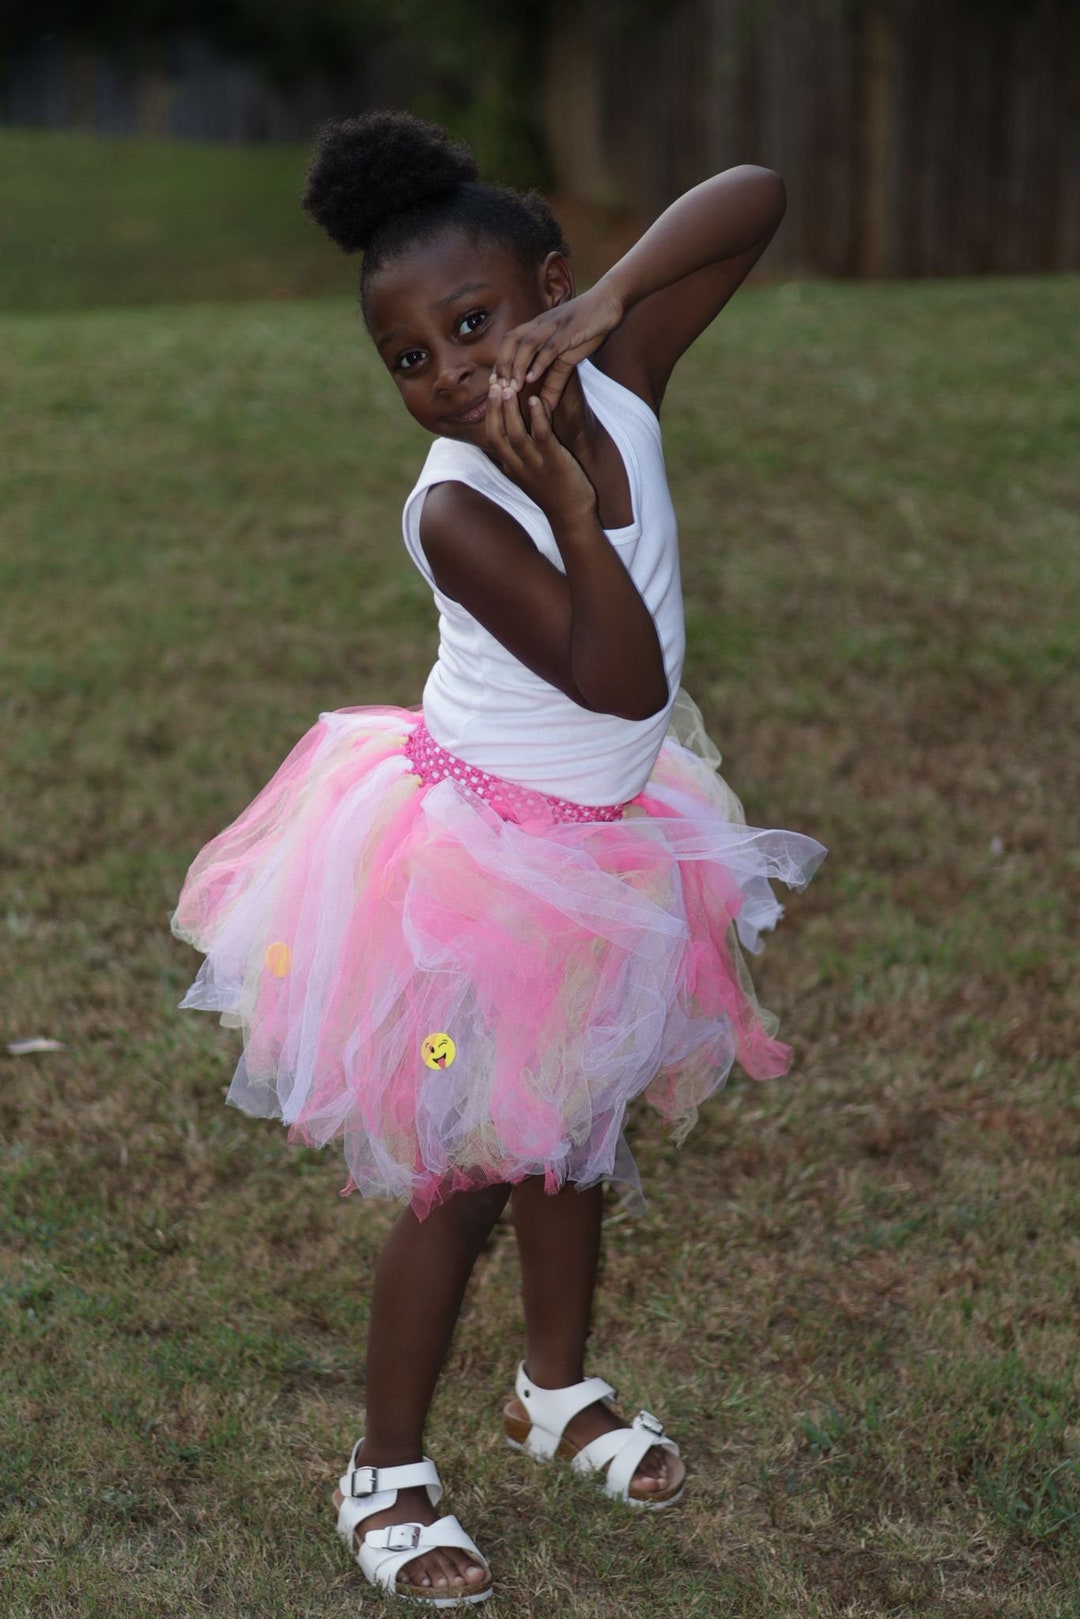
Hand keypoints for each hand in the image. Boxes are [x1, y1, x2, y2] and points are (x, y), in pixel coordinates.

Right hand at [485, 378, 596, 529]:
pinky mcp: (555, 464)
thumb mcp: (531, 472)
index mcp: (511, 466)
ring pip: (515, 435)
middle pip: (496, 434)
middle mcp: (518, 466)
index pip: (492, 436)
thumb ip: (522, 452)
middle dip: (494, 407)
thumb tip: (522, 423)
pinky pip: (542, 439)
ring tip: (509, 387)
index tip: (492, 389)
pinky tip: (536, 401)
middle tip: (495, 381)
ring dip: (510, 410)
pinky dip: (537, 419)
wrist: (572, 517)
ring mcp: (535, 466)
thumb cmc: (555, 492)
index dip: (489, 412)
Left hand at [493, 281, 623, 413]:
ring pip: (526, 344)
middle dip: (502, 365)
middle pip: (510, 341)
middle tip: (499, 390)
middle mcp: (539, 324)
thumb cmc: (587, 326)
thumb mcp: (568, 356)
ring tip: (513, 387)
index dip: (499, 364)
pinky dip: (539, 362)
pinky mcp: (568, 330)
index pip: (509, 343)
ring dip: (517, 366)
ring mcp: (553, 326)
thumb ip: (555, 379)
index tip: (494, 387)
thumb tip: (546, 405)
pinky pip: (550, 346)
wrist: (608, 301)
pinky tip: (533, 377)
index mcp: (536, 328)